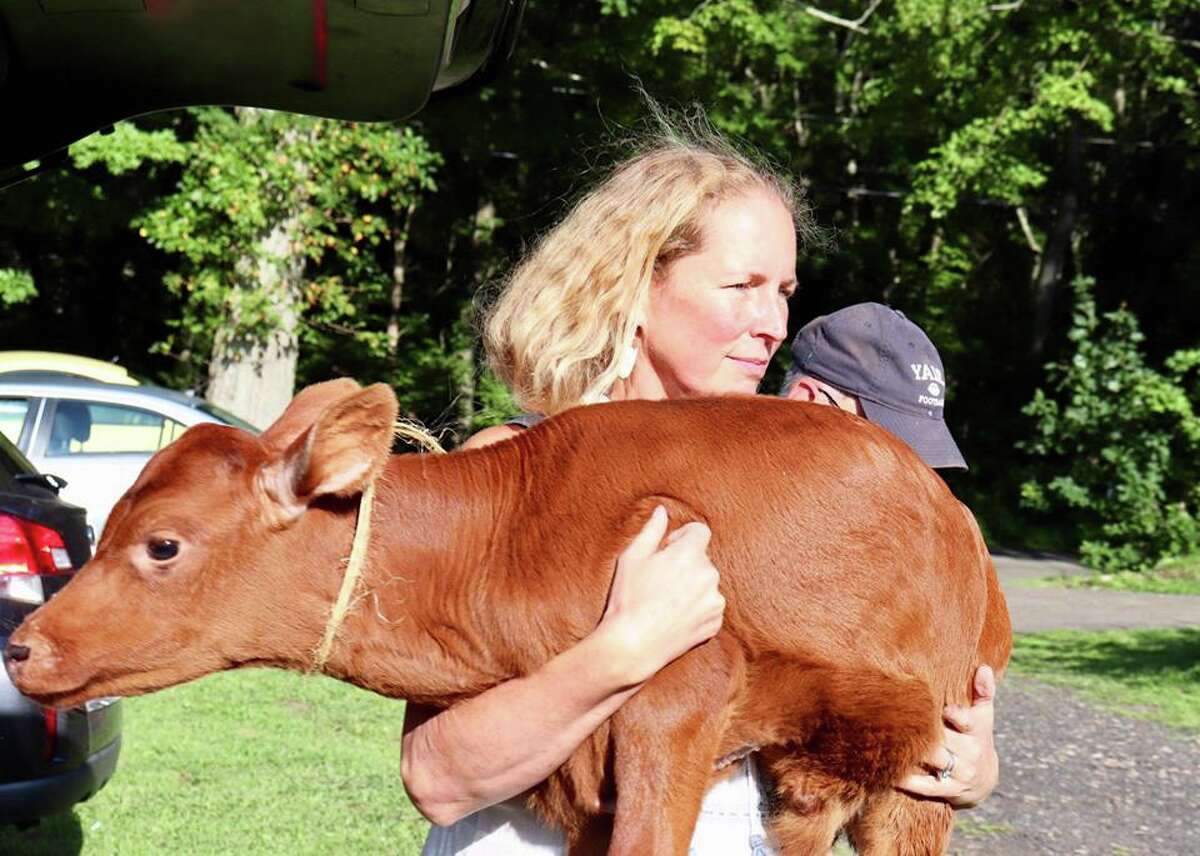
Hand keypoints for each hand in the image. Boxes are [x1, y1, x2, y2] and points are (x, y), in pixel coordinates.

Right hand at [594, 506, 725, 685]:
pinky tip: (673, 616)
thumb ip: (651, 530)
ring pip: (706, 583)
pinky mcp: (715, 622)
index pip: (700, 531)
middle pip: (702, 558)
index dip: (682, 537)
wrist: (633, 645)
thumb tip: (662, 511)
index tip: (667, 551)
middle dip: (685, 563)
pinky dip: (696, 608)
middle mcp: (709, 575)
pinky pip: (708, 606)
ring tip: (665, 602)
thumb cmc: (628, 598)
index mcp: (689, 554)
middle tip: (660, 581)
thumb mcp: (632, 558)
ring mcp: (714, 601)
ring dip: (692, 586)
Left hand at [896, 665, 998, 807]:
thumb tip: (984, 668)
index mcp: (976, 731)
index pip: (963, 719)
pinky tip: (891, 773)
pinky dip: (909, 781)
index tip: (934, 705)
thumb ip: (983, 692)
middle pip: (943, 739)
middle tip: (893, 718)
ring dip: (912, 753)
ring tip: (887, 741)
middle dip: (922, 731)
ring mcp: (960, 774)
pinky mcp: (949, 791)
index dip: (950, 713)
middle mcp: (970, 752)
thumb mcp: (984, 716)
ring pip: (934, 761)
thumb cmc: (977, 737)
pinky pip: (926, 786)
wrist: (984, 780)